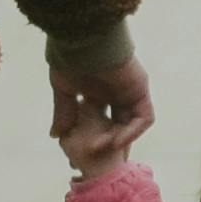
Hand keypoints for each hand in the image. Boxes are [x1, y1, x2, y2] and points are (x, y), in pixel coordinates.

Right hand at [50, 45, 152, 166]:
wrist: (83, 38)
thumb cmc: (70, 57)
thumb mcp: (63, 89)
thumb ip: (64, 112)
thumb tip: (56, 135)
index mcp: (99, 90)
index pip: (101, 121)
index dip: (95, 139)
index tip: (82, 156)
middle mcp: (117, 91)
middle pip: (118, 126)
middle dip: (109, 146)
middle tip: (97, 163)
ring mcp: (131, 90)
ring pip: (131, 124)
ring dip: (119, 140)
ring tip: (100, 148)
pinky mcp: (141, 89)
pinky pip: (144, 118)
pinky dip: (132, 131)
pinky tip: (114, 140)